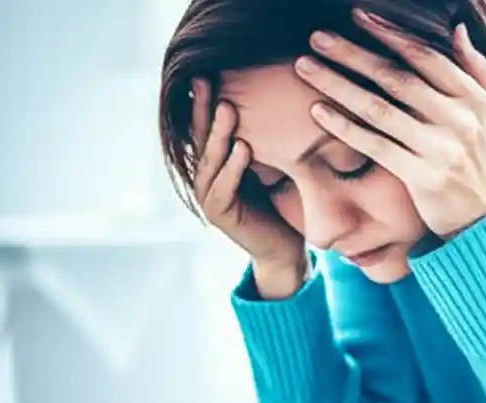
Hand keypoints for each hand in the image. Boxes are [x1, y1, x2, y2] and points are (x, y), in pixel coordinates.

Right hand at [190, 77, 307, 268]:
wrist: (285, 247)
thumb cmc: (279, 202)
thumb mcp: (270, 164)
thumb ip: (260, 140)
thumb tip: (269, 98)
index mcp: (214, 164)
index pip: (205, 127)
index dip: (202, 102)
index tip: (206, 72)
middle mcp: (205, 178)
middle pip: (200, 138)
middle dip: (201, 109)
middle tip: (204, 80)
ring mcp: (209, 197)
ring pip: (210, 161)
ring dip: (218, 134)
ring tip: (226, 108)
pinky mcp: (220, 215)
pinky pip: (224, 187)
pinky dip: (233, 167)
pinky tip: (243, 148)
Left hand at [295, 10, 485, 238]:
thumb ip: (478, 70)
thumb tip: (458, 30)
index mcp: (476, 99)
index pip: (426, 57)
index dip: (389, 35)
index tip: (358, 17)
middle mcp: (460, 120)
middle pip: (396, 78)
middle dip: (353, 54)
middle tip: (318, 37)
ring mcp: (441, 150)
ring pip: (379, 109)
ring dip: (338, 84)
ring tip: (306, 67)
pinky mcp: (422, 178)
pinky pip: (376, 146)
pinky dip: (345, 127)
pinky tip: (319, 111)